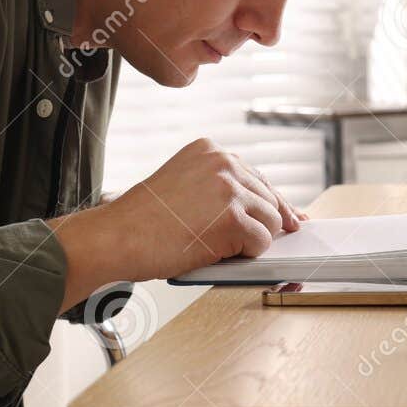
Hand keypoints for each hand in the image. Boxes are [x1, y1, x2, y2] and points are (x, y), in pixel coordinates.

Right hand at [48, 139, 302, 305]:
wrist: (117, 237)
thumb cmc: (142, 221)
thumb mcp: (183, 185)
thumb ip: (219, 190)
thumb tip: (264, 208)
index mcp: (211, 150)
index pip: (256, 176)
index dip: (270, 201)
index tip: (289, 215)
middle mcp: (224, 163)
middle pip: (270, 197)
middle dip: (269, 222)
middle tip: (270, 237)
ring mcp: (231, 189)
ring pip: (271, 221)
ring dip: (251, 240)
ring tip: (218, 246)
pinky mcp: (235, 219)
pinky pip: (262, 244)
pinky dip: (245, 256)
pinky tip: (218, 253)